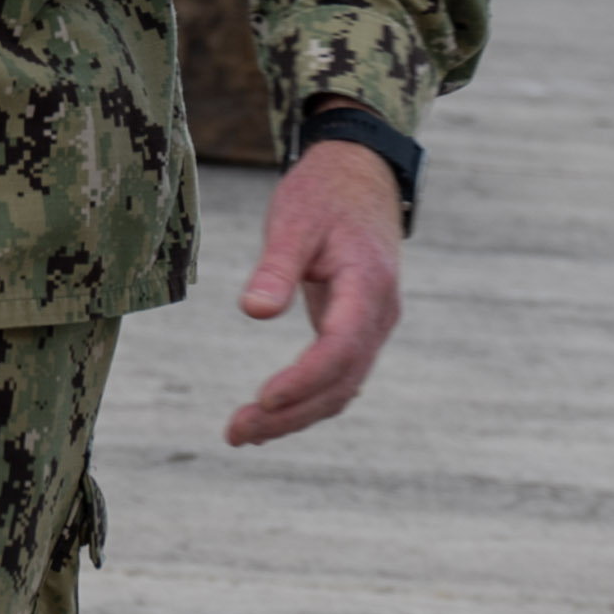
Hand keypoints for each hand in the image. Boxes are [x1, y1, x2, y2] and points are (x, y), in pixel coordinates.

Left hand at [227, 138, 406, 445]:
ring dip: (296, 415)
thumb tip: (254, 311)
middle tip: (235, 433)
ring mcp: (372, 326)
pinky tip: (269, 416)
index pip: (341, 346)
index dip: (305, 378)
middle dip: (291, 412)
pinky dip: (307, 401)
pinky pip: (338, 377)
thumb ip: (277, 267)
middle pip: (341, 380)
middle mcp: (379, 315)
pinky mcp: (357, 330)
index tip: (263, 398)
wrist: (361, 178)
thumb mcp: (295, 219)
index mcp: (368, 285)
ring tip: (241, 434)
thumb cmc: (323, 194)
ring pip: (342, 387)